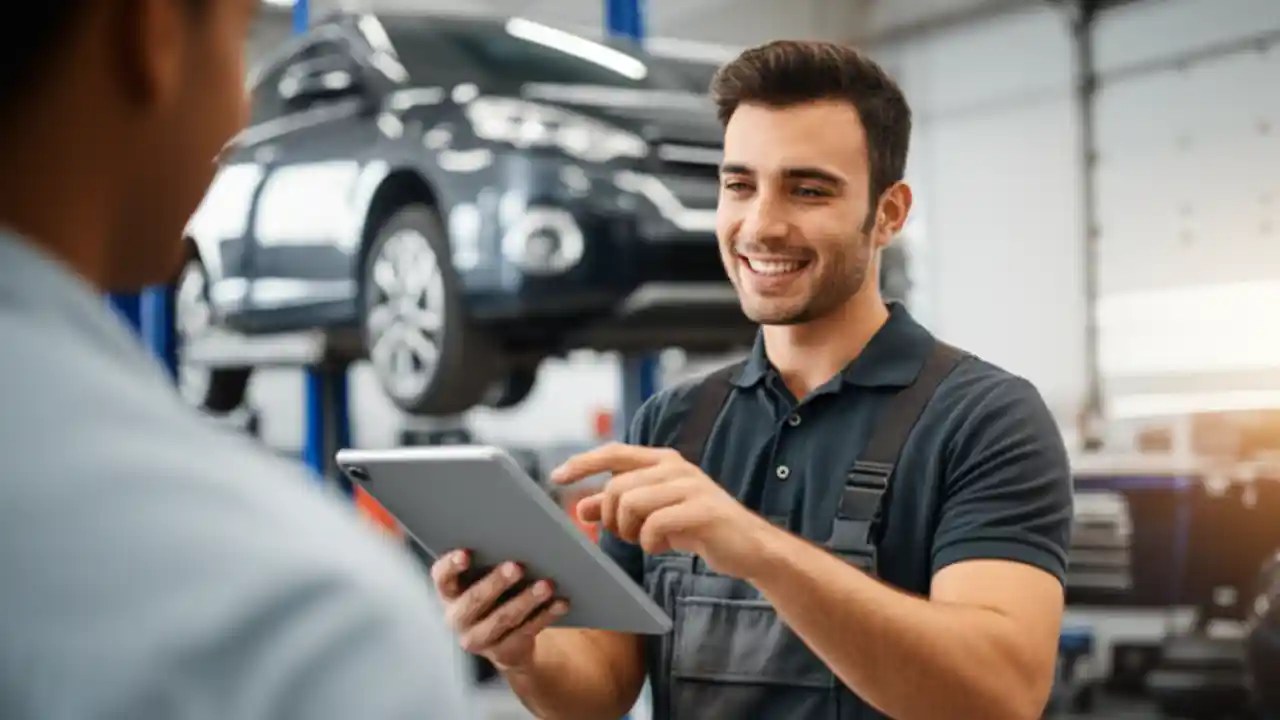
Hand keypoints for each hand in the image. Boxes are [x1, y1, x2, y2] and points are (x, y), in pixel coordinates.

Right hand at [430, 550, 568, 670]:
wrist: (505, 638)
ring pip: (503, 619)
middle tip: (517, 567)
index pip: (441, 577)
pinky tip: (560, 602)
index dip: (451, 566)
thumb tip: (522, 527)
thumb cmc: (496, 591)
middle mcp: (457, 617)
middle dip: (496, 583)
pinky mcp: (504, 652)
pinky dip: (545, 615)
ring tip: (546, 585)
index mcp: (449, 592)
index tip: (466, 553)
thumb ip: (493, 555)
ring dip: (526, 600)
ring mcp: (478, 638)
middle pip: (474, 600)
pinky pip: (526, 632)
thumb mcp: (487, 575)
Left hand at [551, 443, 775, 578]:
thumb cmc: (697, 527)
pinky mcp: (702, 510)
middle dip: (610, 517)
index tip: (556, 477)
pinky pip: (654, 525)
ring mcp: (691, 486)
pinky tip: (663, 546)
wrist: (748, 546)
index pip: (613, 453)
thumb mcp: (653, 515)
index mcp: (663, 461)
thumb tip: (582, 507)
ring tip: (644, 540)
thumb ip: (620, 507)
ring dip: (629, 531)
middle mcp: (676, 467)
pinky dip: (650, 543)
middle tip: (623, 534)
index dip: (582, 463)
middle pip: (617, 487)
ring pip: (631, 503)